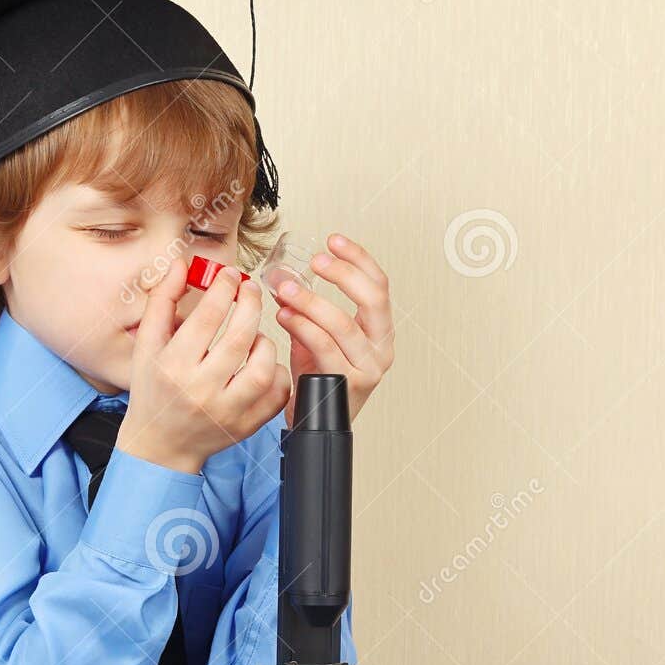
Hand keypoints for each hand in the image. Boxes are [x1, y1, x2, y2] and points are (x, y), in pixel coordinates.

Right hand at [118, 257, 291, 473]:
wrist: (160, 444)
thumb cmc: (153, 390)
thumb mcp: (147, 344)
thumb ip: (162, 301)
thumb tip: (182, 265)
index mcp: (173, 366)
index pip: (207, 316)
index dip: (224, 287)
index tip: (230, 275)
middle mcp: (200, 390)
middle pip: (240, 337)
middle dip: (250, 304)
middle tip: (250, 290)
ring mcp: (227, 412)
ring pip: (263, 368)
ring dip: (263, 342)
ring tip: (252, 334)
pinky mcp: (246, 426)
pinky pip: (276, 394)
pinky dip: (276, 373)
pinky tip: (261, 363)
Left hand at [272, 233, 394, 424]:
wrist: (312, 424)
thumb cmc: (315, 379)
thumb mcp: (314, 336)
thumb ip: (305, 307)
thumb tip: (283, 273)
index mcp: (379, 331)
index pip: (379, 284)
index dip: (358, 258)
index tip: (334, 240)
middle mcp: (381, 348)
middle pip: (373, 298)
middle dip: (342, 274)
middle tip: (315, 261)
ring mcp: (368, 368)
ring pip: (342, 323)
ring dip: (310, 300)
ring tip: (285, 288)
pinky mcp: (349, 384)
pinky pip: (324, 347)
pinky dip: (302, 326)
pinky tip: (285, 316)